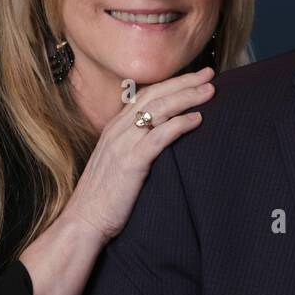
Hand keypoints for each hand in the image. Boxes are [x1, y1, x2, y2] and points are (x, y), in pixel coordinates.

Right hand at [60, 67, 214, 240]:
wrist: (84, 220)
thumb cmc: (106, 196)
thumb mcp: (119, 162)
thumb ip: (135, 145)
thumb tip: (161, 138)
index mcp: (115, 128)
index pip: (147, 94)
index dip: (173, 82)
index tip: (197, 76)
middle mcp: (118, 130)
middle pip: (155, 95)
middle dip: (184, 82)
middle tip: (209, 74)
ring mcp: (123, 144)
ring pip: (159, 110)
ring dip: (187, 97)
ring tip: (209, 91)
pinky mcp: (130, 162)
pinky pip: (158, 137)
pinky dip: (179, 125)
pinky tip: (197, 119)